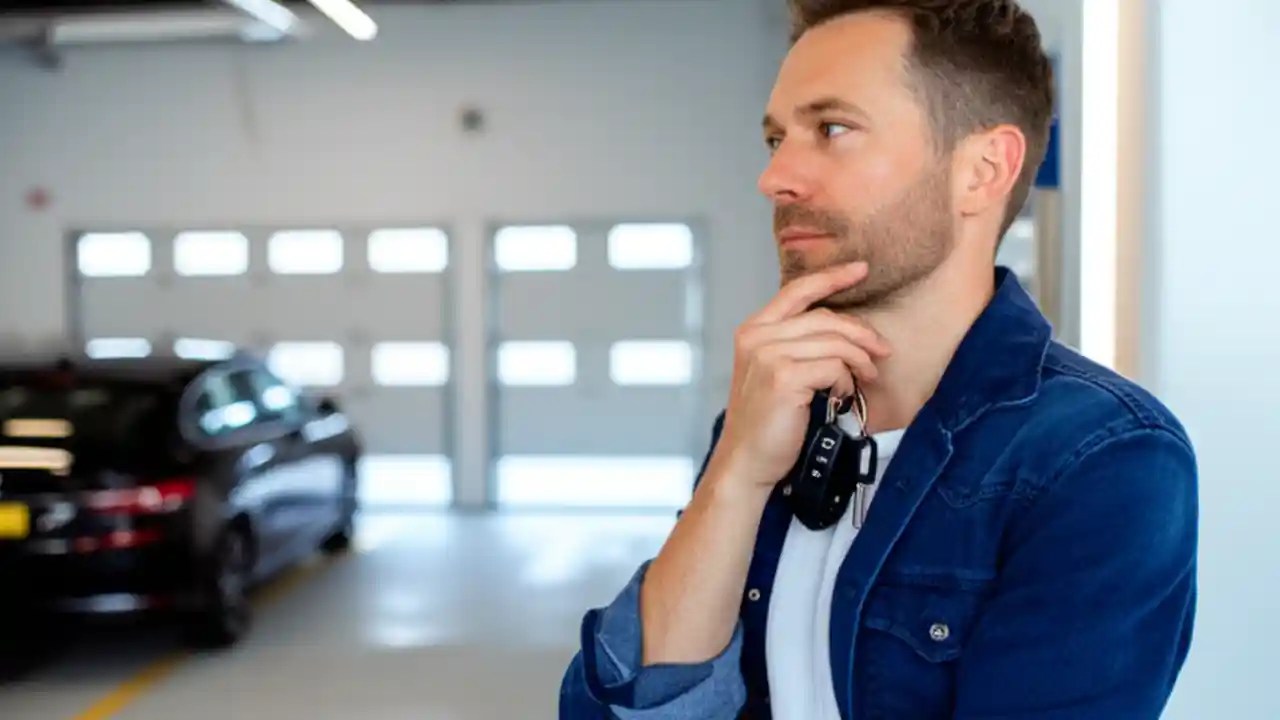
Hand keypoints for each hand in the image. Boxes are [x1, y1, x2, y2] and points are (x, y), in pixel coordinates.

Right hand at [713, 262, 890, 488]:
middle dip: (862, 333)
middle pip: (825, 317)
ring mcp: (768, 356)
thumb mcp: (773, 372)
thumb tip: (844, 330)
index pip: (797, 291)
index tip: (860, 269)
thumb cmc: (766, 422)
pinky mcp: (784, 377)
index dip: (832, 276)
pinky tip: (841, 397)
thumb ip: (795, 345)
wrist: (747, 461)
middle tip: (882, 351)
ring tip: (865, 379)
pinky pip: (835, 367)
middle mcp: (757, 337)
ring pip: (835, 342)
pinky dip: (846, 382)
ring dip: (859, 362)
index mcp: (753, 331)